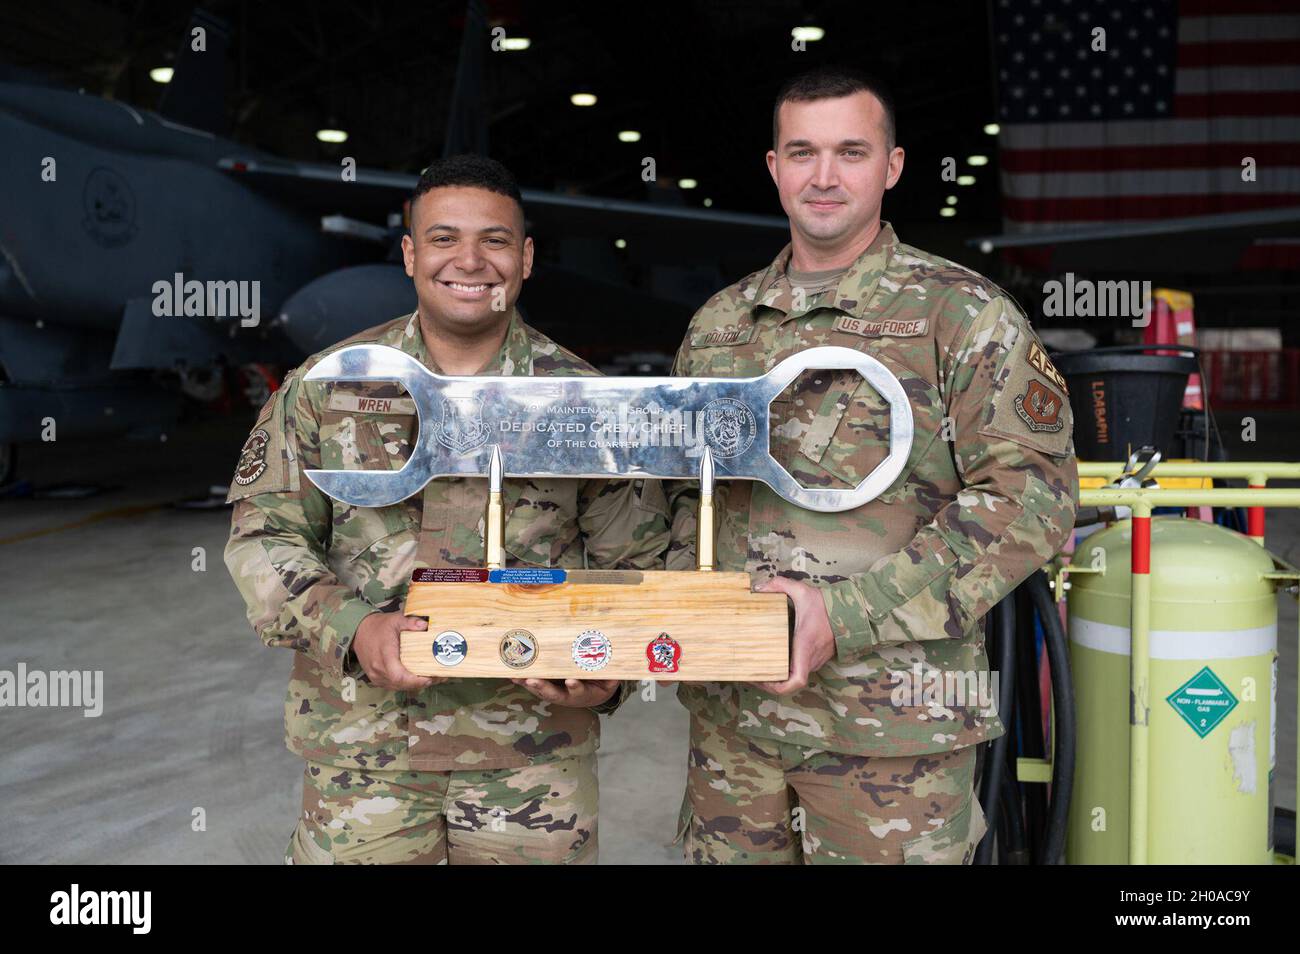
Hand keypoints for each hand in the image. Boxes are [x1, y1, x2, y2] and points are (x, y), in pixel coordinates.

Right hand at [351, 612, 445, 690]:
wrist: (359, 632)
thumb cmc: (379, 626)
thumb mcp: (395, 620)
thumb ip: (410, 622)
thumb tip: (425, 625)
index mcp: (384, 655)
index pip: (399, 676)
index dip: (415, 680)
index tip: (430, 677)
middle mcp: (378, 669)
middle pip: (402, 684)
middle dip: (421, 683)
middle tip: (438, 676)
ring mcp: (376, 676)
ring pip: (398, 687)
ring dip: (415, 685)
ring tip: (432, 677)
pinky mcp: (376, 679)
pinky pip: (393, 686)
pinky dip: (406, 684)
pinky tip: (418, 678)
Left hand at [511, 677, 618, 707]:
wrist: (595, 693)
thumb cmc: (602, 682)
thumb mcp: (610, 679)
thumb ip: (611, 672)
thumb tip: (616, 660)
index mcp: (585, 693)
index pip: (580, 690)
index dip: (576, 687)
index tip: (571, 681)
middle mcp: (568, 696)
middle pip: (554, 694)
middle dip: (543, 687)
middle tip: (533, 680)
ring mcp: (556, 693)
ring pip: (540, 690)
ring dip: (528, 684)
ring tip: (517, 677)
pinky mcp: (546, 688)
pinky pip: (534, 685)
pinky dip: (523, 680)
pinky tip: (513, 675)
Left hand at [752, 577, 835, 694]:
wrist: (851, 611)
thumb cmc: (826, 605)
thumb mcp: (802, 591)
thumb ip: (780, 585)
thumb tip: (758, 586)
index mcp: (805, 646)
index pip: (797, 680)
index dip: (779, 686)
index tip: (762, 680)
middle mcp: (811, 658)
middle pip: (790, 683)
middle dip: (770, 683)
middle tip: (751, 675)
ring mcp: (815, 660)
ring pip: (795, 677)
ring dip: (778, 677)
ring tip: (758, 669)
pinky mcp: (817, 658)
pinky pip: (800, 669)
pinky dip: (787, 670)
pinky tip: (773, 660)